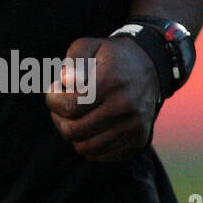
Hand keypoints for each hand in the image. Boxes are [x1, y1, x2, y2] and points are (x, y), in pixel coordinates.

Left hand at [44, 36, 160, 161]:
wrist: (150, 68)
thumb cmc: (110, 57)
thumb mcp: (88, 46)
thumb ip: (73, 62)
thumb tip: (66, 81)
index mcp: (111, 82)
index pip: (69, 106)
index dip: (53, 100)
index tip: (54, 89)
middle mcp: (126, 107)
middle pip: (75, 130)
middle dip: (58, 118)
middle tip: (59, 106)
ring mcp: (134, 127)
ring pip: (86, 148)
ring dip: (71, 134)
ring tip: (72, 116)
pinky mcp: (138, 141)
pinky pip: (101, 156)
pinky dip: (88, 145)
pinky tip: (88, 126)